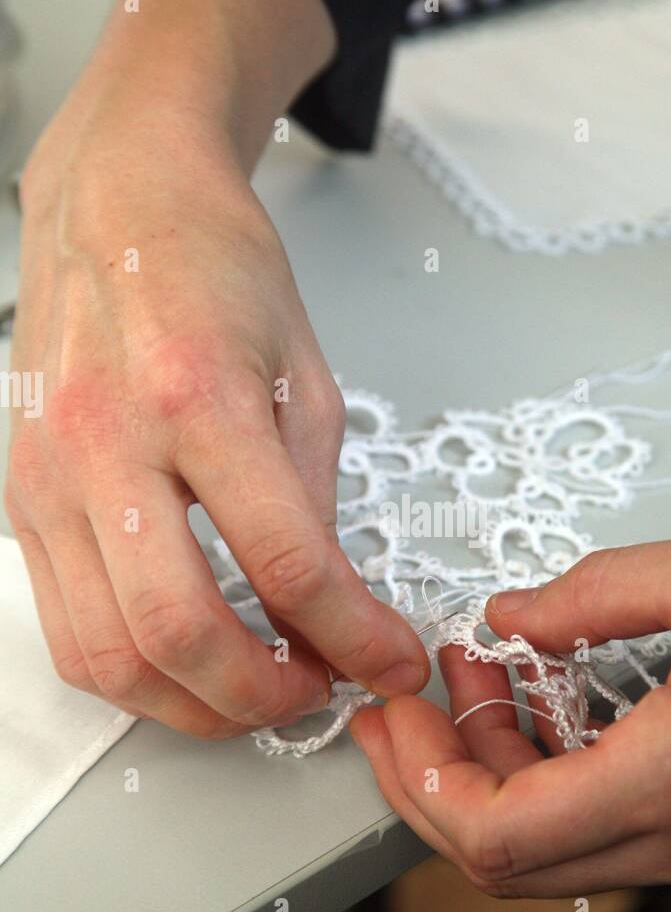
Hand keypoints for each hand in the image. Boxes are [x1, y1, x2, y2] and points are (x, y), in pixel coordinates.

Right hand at [4, 0, 428, 737]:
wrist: (116, 207)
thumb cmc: (216, 272)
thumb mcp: (305, 376)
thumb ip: (314, 502)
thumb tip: (329, 612)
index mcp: (200, 398)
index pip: (287, 564)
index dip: (355, 639)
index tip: (393, 663)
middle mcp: (106, 444)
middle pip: (180, 632)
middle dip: (266, 697)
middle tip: (318, 690)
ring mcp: (47, 479)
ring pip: (109, 656)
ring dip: (196, 704)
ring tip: (257, 693)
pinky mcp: (21, 501)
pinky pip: (68, 631)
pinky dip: (135, 675)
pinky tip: (187, 664)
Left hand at [351, 516, 670, 897]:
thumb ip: (588, 596)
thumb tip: (513, 619)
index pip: (500, 839)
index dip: (423, 785)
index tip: (392, 724)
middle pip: (513, 863)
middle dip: (441, 782)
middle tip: (411, 706)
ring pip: (562, 851)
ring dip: (502, 775)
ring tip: (485, 679)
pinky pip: (615, 837)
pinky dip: (562, 782)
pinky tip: (551, 708)